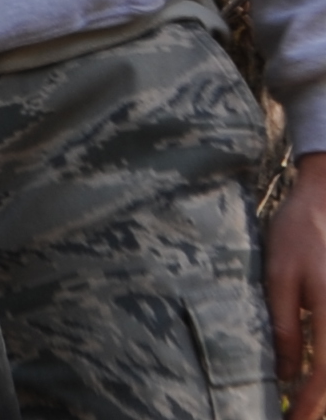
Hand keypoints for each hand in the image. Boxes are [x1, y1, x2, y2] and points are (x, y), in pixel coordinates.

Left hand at [269, 154, 325, 419]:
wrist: (325, 201)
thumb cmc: (297, 234)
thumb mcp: (278, 278)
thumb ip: (283, 328)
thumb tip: (284, 374)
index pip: (325, 375)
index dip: (310, 404)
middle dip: (321, 404)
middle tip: (297, 418)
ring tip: (306, 405)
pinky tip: (314, 378)